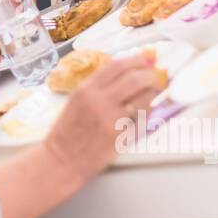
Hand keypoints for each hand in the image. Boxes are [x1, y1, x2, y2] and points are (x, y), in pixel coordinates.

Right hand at [40, 52, 161, 183]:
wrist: (61, 159)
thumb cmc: (68, 132)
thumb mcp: (75, 101)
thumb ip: (98, 87)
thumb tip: (125, 73)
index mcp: (86, 89)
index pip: (117, 66)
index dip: (136, 59)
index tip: (147, 58)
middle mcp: (98, 100)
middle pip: (134, 78)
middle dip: (150, 74)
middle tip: (156, 76)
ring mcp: (110, 118)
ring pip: (144, 97)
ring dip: (152, 94)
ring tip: (151, 94)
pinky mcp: (120, 136)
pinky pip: (143, 119)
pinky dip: (148, 113)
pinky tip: (145, 112)